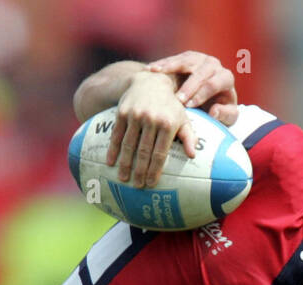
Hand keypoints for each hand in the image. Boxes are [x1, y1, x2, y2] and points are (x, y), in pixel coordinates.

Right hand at [107, 70, 193, 188]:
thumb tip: (193, 155)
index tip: (151, 184)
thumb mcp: (183, 117)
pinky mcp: (122, 112)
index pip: (160, 152)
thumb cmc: (170, 105)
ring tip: (123, 178)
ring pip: (129, 144)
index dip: (155, 170)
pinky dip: (112, 149)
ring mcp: (135, 115)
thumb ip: (188, 136)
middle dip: (139, 171)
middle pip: (144, 151)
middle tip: (137, 185)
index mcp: (168, 123)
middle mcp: (152, 119)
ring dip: (125, 163)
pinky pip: (116, 134)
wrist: (150, 82)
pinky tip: (110, 162)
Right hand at [146, 50, 239, 125]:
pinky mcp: (186, 58)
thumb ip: (225, 115)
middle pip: (202, 71)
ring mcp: (199, 59)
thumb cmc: (216, 110)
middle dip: (188, 86)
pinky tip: (151, 69)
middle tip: (177, 99)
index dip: (202, 94)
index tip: (189, 105)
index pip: (215, 83)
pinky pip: (174, 59)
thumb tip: (214, 111)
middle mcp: (214, 65)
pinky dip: (162, 65)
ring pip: (186, 61)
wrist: (205, 100)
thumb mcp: (226, 116)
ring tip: (158, 75)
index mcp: (225, 78)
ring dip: (172, 68)